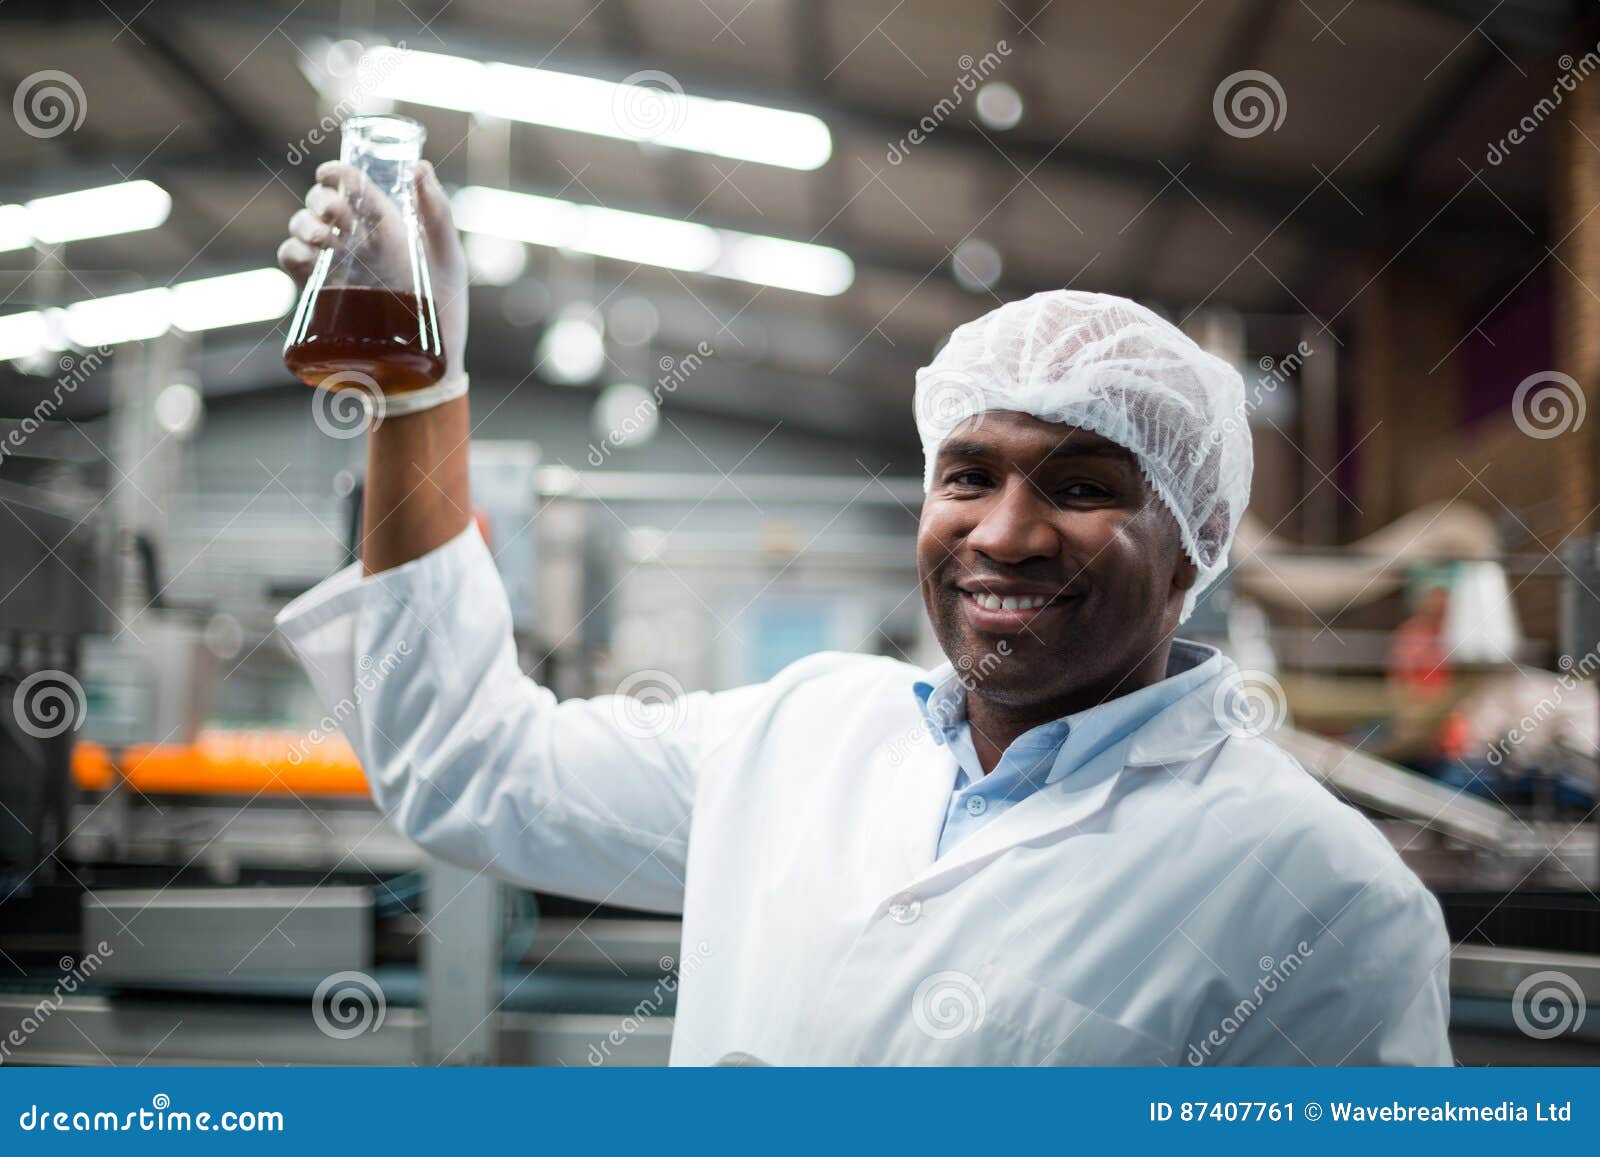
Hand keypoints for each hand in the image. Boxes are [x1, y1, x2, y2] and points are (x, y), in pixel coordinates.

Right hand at [277, 159, 467, 373]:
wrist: (425, 369)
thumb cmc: (445, 315)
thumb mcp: (449, 262)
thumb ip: (438, 216)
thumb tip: (419, 167)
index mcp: (388, 228)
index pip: (354, 188)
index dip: (337, 173)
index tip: (328, 173)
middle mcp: (359, 244)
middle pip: (324, 204)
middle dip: (320, 200)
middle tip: (333, 216)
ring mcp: (337, 267)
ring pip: (303, 228)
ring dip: (303, 224)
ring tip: (323, 239)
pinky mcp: (321, 294)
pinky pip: (293, 262)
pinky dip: (292, 252)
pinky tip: (306, 257)